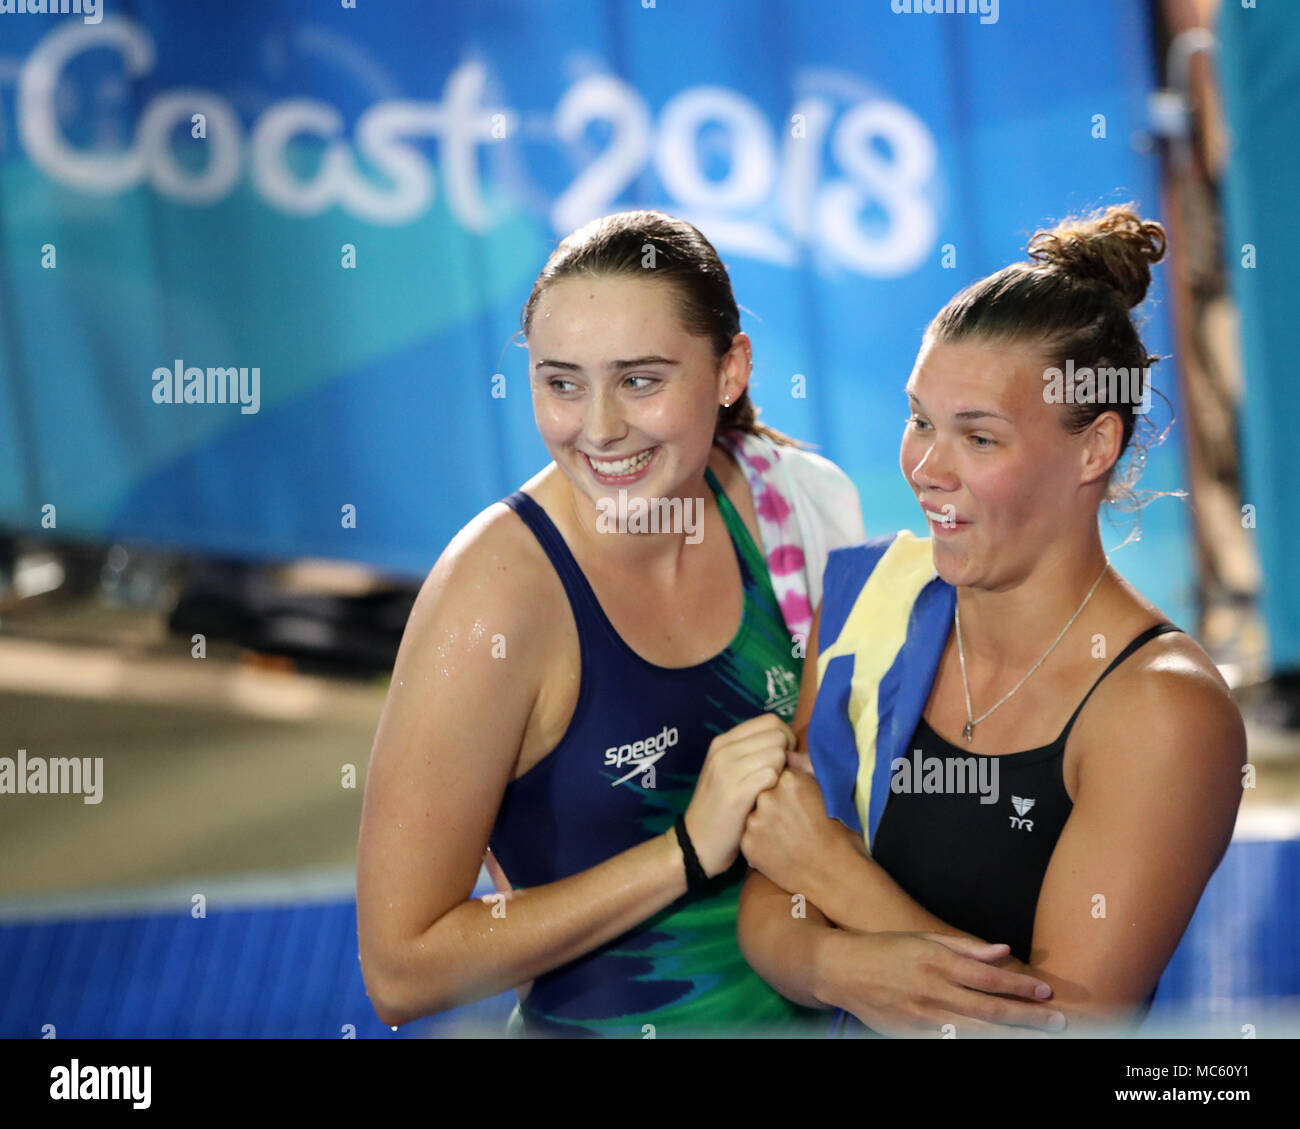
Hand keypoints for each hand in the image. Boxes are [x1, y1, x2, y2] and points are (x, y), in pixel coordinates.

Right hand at [683, 714, 793, 877]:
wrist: (695, 845)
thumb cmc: (721, 810)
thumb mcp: (729, 773)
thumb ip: (753, 753)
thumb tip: (792, 745)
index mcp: (723, 742)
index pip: (770, 721)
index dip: (786, 738)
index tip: (784, 760)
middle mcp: (723, 751)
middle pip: (777, 735)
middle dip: (789, 755)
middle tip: (783, 778)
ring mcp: (727, 771)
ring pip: (777, 754)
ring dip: (784, 773)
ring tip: (775, 791)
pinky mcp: (735, 793)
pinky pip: (772, 775)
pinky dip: (777, 788)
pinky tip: (769, 802)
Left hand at [740, 762, 845, 895]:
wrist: (834, 872)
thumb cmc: (836, 830)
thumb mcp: (826, 791)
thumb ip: (803, 767)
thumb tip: (787, 753)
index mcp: (789, 779)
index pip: (773, 770)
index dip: (783, 786)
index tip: (795, 800)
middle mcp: (768, 796)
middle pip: (761, 790)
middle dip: (770, 800)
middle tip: (790, 819)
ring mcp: (755, 821)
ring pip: (752, 811)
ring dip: (762, 820)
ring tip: (783, 834)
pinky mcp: (747, 843)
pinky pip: (747, 834)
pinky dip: (758, 840)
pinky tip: (776, 847)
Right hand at [821, 929, 1065, 1037]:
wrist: (842, 970)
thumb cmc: (886, 950)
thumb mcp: (923, 939)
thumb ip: (965, 947)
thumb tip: (1004, 951)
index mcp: (937, 962)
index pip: (990, 978)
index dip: (1021, 987)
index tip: (1046, 992)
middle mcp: (933, 990)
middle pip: (990, 1009)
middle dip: (1029, 1017)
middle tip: (1059, 1022)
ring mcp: (923, 1017)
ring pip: (977, 1032)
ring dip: (1011, 1035)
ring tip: (1039, 1038)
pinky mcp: (912, 1035)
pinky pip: (951, 1043)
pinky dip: (978, 1044)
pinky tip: (998, 1043)